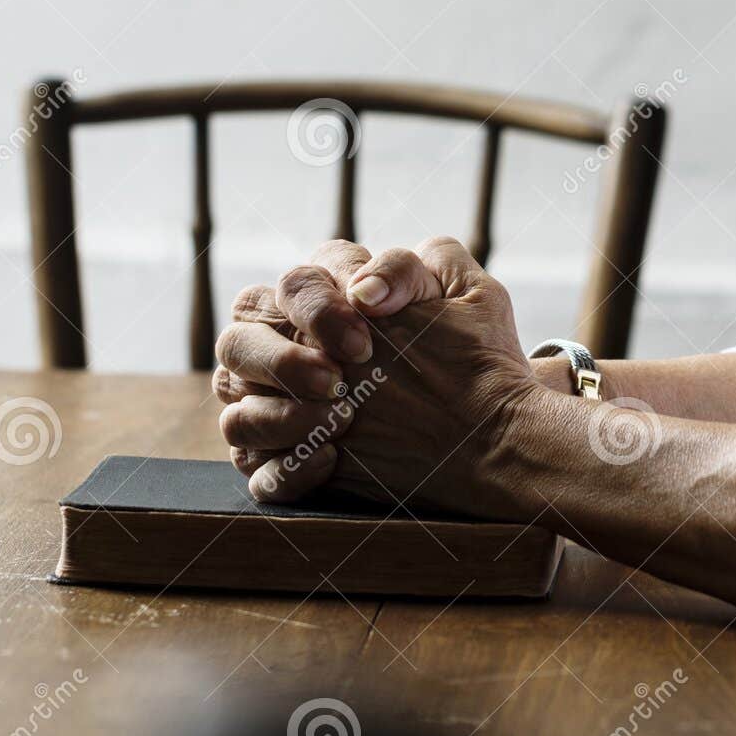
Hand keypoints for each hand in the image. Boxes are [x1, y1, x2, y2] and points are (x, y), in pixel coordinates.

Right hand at [213, 237, 532, 511]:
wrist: (500, 428)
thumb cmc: (476, 355)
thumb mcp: (467, 295)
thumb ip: (414, 265)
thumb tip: (362, 287)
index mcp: (324, 303)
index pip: (290, 285)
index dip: (316, 305)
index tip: (365, 339)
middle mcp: (289, 353)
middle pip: (237, 339)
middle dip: (280, 359)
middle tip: (336, 381)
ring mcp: (283, 410)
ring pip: (235, 408)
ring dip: (279, 415)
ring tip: (340, 421)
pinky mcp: (288, 465)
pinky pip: (256, 470)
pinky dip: (286, 467)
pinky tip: (331, 459)